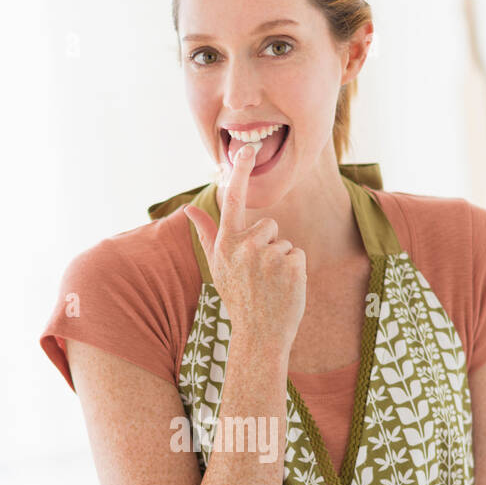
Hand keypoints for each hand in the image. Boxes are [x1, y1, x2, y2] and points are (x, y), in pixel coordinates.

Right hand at [183, 142, 305, 349]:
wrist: (259, 336)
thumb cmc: (238, 299)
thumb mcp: (217, 266)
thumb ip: (206, 233)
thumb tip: (187, 209)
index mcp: (225, 244)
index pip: (232, 200)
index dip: (239, 172)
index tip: (245, 148)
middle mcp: (245, 246)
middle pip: (268, 225)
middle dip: (267, 245)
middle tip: (259, 276)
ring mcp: (269, 255)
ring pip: (283, 242)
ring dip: (281, 261)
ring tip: (270, 285)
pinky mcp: (292, 264)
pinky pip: (297, 254)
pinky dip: (295, 270)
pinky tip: (283, 289)